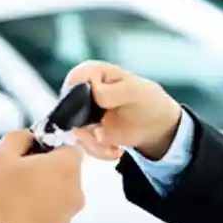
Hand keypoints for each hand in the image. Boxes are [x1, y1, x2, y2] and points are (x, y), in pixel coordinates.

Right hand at [0, 130, 85, 222]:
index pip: (69, 146)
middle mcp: (75, 190)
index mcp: (67, 167)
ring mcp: (68, 213)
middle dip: (42, 169)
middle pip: (64, 170)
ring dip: (39, 190)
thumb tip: (27, 137)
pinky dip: (37, 209)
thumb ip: (18, 137)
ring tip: (11, 195)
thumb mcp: (0, 156)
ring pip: (57, 192)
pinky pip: (50, 212)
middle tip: (15, 173)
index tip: (29, 150)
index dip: (47, 145)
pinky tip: (15, 211)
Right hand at [61, 60, 182, 161]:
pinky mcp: (83, 129)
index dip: (81, 101)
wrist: (155, 124)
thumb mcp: (134, 92)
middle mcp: (81, 89)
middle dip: (87, 129)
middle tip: (106, 138)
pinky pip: (81, 143)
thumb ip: (112, 91)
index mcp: (92, 71)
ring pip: (73, 130)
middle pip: (67, 110)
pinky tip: (116, 151)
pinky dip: (98, 151)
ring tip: (116, 148)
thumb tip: (93, 93)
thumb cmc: (147, 100)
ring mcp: (80, 110)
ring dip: (94, 144)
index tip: (98, 118)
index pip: (73, 82)